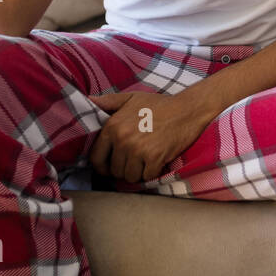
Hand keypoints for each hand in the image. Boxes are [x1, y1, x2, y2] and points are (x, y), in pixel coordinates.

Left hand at [87, 89, 210, 183]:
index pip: (96, 158)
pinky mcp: (155, 157)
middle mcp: (123, 139)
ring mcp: (139, 149)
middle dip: (124, 168)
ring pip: (129, 176)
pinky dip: (152, 172)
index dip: (103, 166)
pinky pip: (146, 177)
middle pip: (114, 170)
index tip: (111, 166)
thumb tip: (87, 101)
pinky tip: (157, 160)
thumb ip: (107, 102)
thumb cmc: (159, 104)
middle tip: (136, 159)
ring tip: (146, 160)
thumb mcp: (131, 98)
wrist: (188, 109)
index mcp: (113, 126)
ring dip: (138, 172)